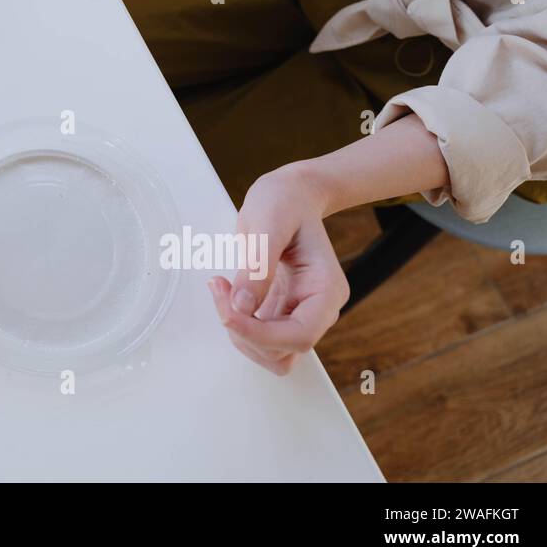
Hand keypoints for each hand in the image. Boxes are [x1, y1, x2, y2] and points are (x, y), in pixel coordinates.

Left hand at [207, 164, 350, 374]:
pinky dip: (236, 322)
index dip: (259, 334)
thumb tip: (241, 308)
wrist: (288, 195)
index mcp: (326, 290)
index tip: (227, 311)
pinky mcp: (278, 309)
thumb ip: (257, 268)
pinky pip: (257, 335)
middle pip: (282, 350)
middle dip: (244, 331)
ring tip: (221, 289)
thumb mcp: (268, 224)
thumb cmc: (284, 202)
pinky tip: (224, 290)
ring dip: (238, 332)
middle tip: (220, 290)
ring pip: (269, 351)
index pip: (299, 336)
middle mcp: (317, 308)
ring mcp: (298, 311)